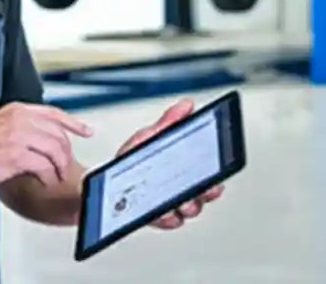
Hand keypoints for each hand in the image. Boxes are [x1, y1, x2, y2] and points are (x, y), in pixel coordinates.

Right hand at [0, 102, 92, 192]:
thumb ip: (20, 128)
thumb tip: (41, 140)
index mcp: (16, 110)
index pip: (54, 113)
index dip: (74, 124)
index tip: (87, 131)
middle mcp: (19, 119)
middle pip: (58, 134)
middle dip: (66, 153)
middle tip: (65, 167)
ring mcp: (18, 136)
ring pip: (55, 150)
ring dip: (59, 167)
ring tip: (56, 177)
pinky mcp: (16, 155)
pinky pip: (44, 166)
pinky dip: (48, 176)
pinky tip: (44, 181)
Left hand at [115, 98, 225, 230]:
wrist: (108, 179)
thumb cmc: (133, 158)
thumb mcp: (151, 136)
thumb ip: (169, 121)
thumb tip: (187, 105)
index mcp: (185, 167)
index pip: (209, 171)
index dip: (217, 173)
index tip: (216, 173)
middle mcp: (183, 188)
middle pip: (205, 193)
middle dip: (207, 191)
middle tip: (204, 188)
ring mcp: (172, 204)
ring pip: (191, 209)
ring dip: (188, 205)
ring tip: (181, 200)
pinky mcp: (158, 218)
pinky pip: (169, 221)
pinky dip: (168, 217)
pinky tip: (165, 211)